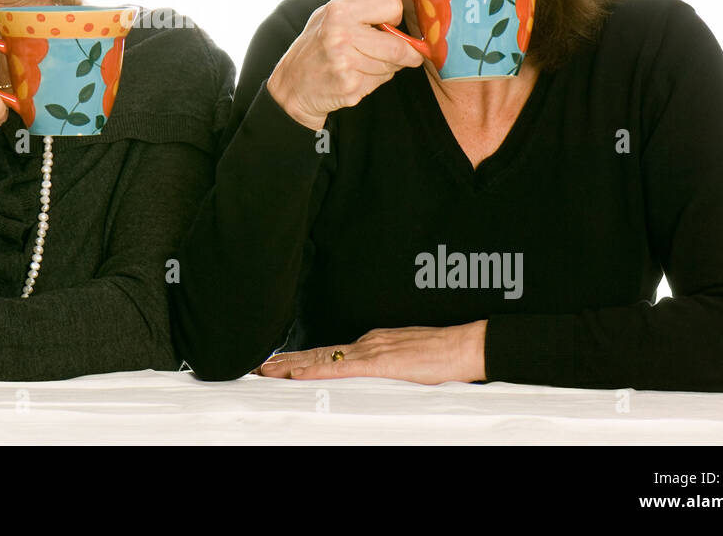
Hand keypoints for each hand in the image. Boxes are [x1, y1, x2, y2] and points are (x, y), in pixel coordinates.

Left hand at [253, 321, 487, 384]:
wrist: (463, 346)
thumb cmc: (443, 356)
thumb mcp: (408, 362)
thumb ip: (388, 368)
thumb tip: (373, 380)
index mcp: (372, 343)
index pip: (329, 352)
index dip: (303, 358)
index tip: (281, 364)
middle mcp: (366, 342)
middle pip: (318, 352)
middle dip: (287, 360)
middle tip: (259, 367)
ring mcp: (370, 350)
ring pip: (322, 358)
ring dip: (291, 365)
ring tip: (266, 371)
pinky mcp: (379, 363)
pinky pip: (341, 368)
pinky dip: (317, 371)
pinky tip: (298, 375)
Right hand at [266, 0, 424, 129]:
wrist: (291, 84)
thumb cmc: (316, 42)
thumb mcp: (332, 6)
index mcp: (338, 10)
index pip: (392, 5)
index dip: (394, 14)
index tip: (386, 21)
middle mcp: (341, 35)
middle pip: (399, 45)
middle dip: (401, 50)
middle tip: (385, 48)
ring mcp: (345, 63)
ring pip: (394, 64)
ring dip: (388, 65)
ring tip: (365, 61)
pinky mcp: (350, 86)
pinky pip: (383, 80)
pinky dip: (377, 78)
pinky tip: (357, 74)